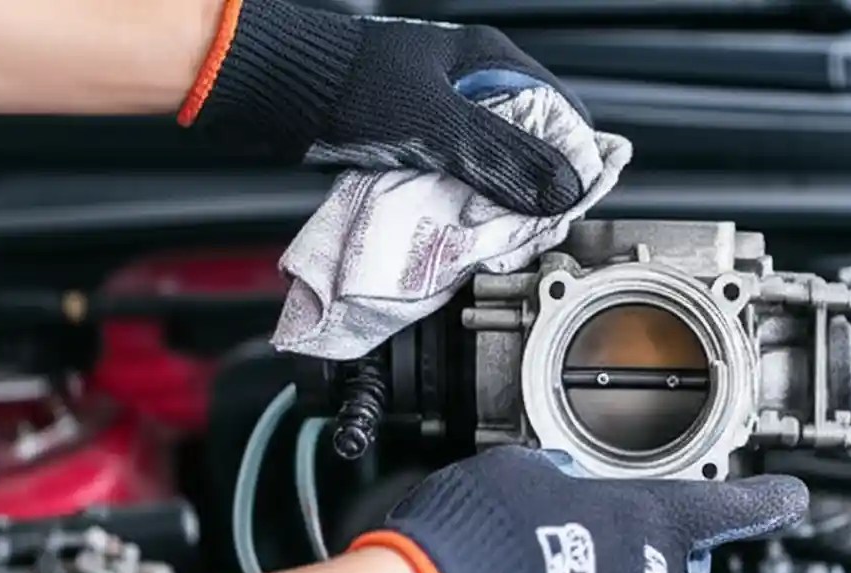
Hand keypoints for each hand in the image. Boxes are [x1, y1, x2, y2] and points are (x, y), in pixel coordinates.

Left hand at [179, 0, 587, 215]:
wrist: (273, 88)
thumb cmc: (350, 87)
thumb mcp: (438, 125)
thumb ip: (503, 157)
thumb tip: (565, 188)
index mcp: (490, 61)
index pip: (563, 113)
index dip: (576, 160)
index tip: (574, 205)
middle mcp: (475, 84)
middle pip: (531, 143)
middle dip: (537, 186)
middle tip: (538, 226)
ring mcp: (445, 112)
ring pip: (494, 163)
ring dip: (499, 198)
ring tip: (503, 232)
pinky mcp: (417, 139)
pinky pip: (458, 173)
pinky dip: (465, 199)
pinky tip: (463, 222)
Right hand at [351, 446, 808, 572]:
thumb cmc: (481, 529)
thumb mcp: (522, 469)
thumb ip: (558, 476)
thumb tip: (555, 479)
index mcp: (644, 521)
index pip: (724, 509)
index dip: (762, 502)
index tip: (787, 498)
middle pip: (683, 569)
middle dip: (673, 549)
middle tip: (640, 526)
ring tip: (555, 548)